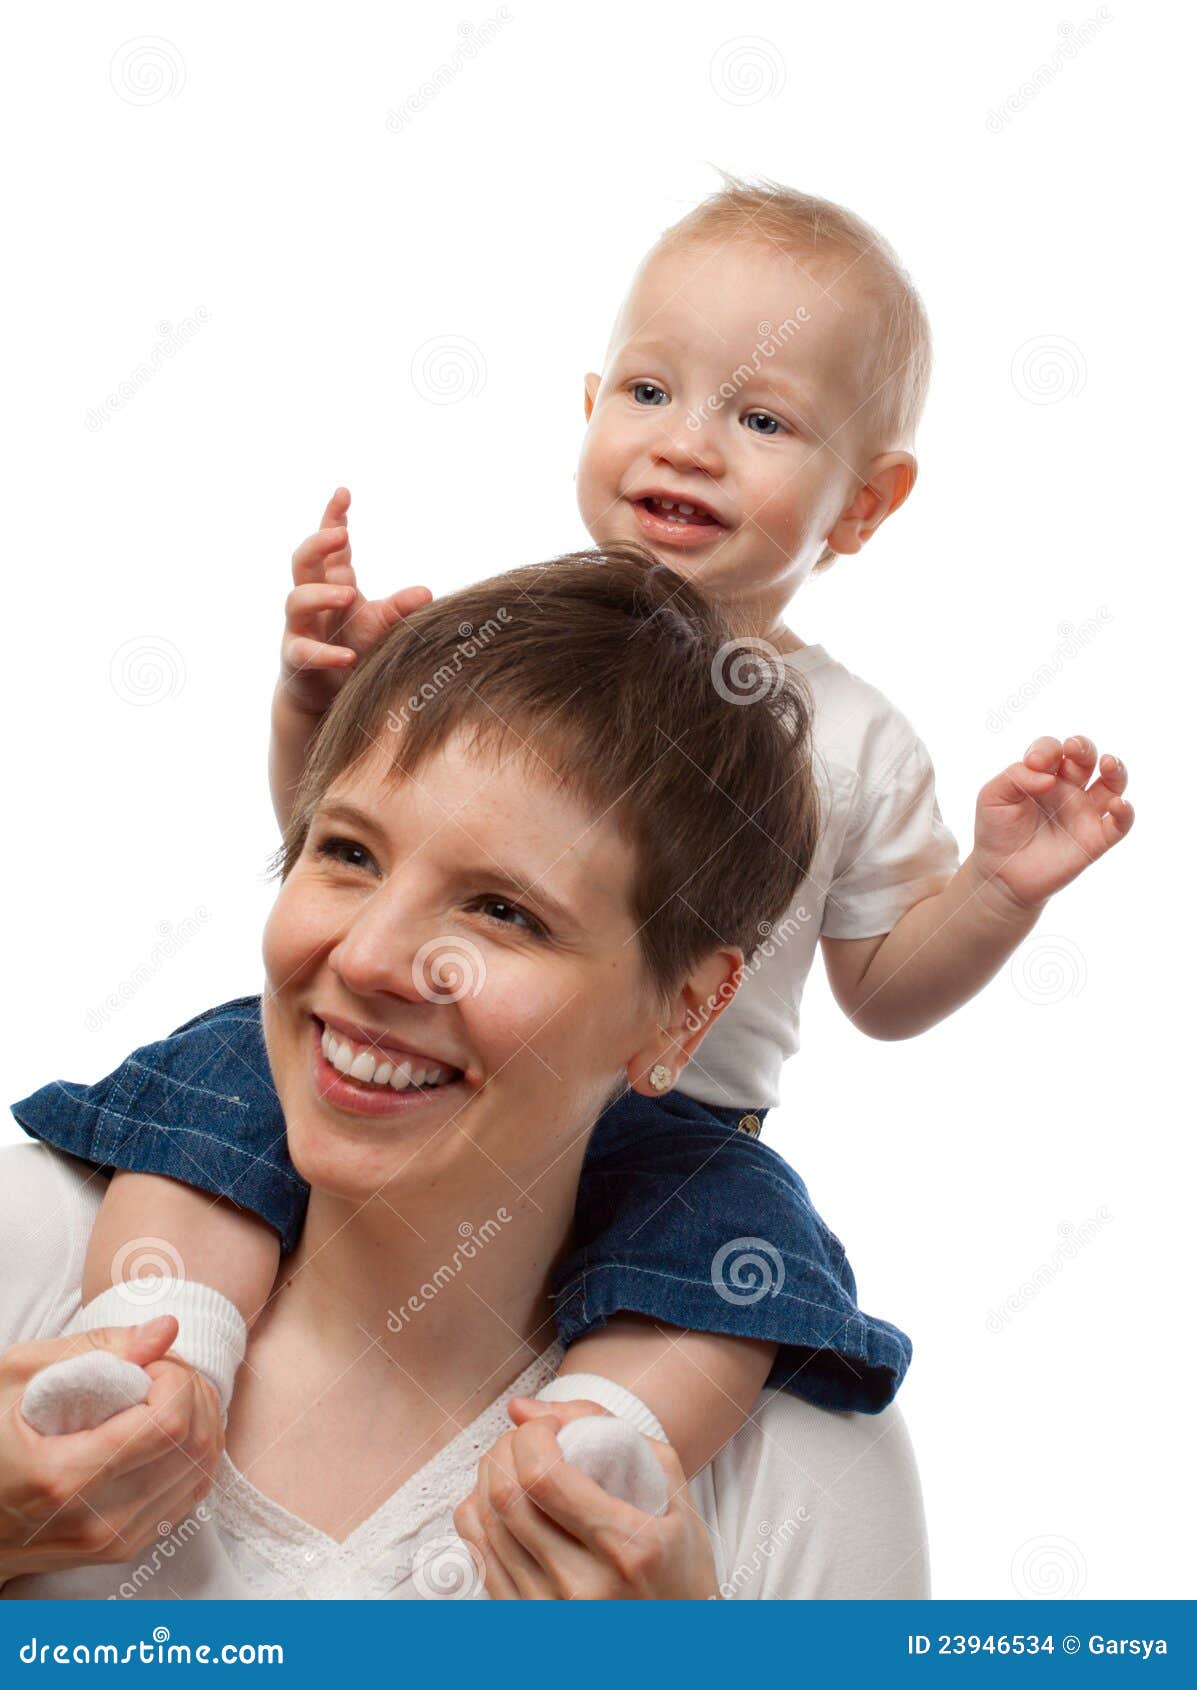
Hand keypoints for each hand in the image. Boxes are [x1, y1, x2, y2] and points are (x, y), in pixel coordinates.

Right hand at [0, 1316, 222, 1580]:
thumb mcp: (17, 1377)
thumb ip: (95, 1348)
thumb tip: (167, 1330)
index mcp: (66, 1478)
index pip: (171, 1423)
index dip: (175, 1377)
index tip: (146, 1361)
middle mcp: (101, 1521)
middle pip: (197, 1444)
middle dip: (193, 1389)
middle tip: (159, 1368)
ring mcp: (118, 1541)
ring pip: (204, 1468)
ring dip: (200, 1416)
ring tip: (164, 1391)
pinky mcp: (129, 1547)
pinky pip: (193, 1491)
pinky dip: (195, 1448)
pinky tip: (171, 1423)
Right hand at [279, 487, 432, 717]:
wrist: (329, 695)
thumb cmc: (355, 647)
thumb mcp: (381, 625)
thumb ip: (400, 608)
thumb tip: (427, 592)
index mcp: (333, 583)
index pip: (330, 546)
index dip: (333, 518)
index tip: (344, 492)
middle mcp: (312, 600)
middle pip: (302, 561)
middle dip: (318, 543)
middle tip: (340, 534)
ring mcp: (300, 628)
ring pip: (296, 600)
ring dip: (320, 595)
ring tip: (349, 594)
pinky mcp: (296, 659)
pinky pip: (304, 652)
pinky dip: (326, 654)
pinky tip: (348, 656)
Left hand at [452, 1397, 717, 1599]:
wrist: (680, 1646)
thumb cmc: (680, 1568)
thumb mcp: (672, 1492)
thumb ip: (608, 1431)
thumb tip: (522, 1407)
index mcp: (626, 1547)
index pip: (542, 1476)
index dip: (531, 1435)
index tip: (548, 1426)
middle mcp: (582, 1587)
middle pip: (506, 1497)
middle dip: (506, 1448)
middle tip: (528, 1439)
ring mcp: (549, 1613)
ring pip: (485, 1525)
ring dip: (490, 1476)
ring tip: (516, 1463)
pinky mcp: (527, 1625)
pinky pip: (480, 1558)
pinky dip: (481, 1515)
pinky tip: (504, 1502)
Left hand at [970, 734, 1133, 911]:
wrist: (1000, 874)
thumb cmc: (996, 831)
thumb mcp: (993, 796)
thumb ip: (1016, 776)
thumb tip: (1050, 778)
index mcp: (1044, 774)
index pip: (1053, 749)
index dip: (1046, 749)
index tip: (1033, 762)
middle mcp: (1068, 789)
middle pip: (1086, 758)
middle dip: (1083, 747)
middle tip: (1072, 748)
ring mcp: (1084, 812)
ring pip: (1113, 783)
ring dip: (1116, 769)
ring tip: (1108, 763)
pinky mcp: (1095, 839)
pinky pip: (1119, 823)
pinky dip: (1125, 812)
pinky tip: (1119, 804)